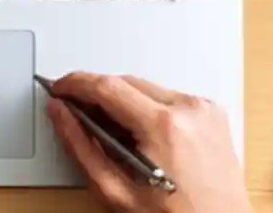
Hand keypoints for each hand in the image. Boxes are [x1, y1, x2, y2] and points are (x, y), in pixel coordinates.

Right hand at [48, 73, 250, 212]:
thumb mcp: (116, 192)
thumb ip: (81, 148)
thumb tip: (61, 115)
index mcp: (163, 126)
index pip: (107, 86)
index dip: (75, 84)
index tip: (60, 88)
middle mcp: (188, 108)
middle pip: (126, 81)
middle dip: (97, 93)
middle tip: (78, 112)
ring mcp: (203, 108)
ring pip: (147, 87)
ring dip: (124, 101)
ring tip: (113, 132)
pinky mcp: (211, 112)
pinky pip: (169, 97)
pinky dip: (149, 109)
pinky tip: (143, 134)